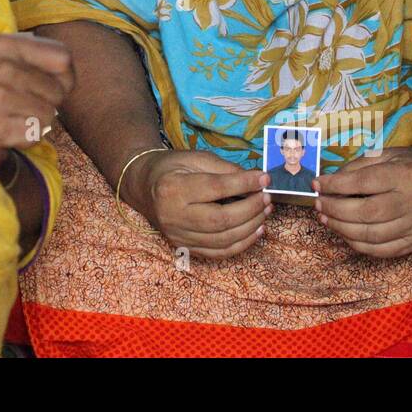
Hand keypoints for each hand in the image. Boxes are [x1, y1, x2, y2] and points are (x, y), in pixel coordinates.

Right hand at [0, 33, 71, 159]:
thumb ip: (24, 51)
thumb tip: (66, 66)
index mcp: (5, 44)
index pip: (63, 59)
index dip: (64, 77)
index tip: (53, 87)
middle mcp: (2, 65)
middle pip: (58, 91)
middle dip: (48, 103)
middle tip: (27, 109)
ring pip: (47, 116)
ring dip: (37, 123)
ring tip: (16, 121)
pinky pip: (30, 135)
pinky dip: (24, 140)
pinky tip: (9, 135)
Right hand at [124, 149, 270, 258]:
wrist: (144, 187)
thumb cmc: (171, 168)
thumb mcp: (195, 158)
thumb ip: (225, 169)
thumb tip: (256, 180)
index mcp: (172, 188)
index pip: (214, 188)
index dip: (243, 184)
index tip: (264, 178)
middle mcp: (173, 216)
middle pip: (220, 220)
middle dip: (250, 209)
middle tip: (267, 197)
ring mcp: (178, 236)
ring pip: (222, 240)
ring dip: (250, 227)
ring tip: (265, 211)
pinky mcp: (184, 248)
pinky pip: (218, 253)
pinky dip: (242, 244)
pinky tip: (255, 230)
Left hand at [315, 145, 411, 258]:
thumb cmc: (410, 165)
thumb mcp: (387, 154)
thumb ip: (358, 167)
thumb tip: (329, 182)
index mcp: (405, 175)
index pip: (363, 182)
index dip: (335, 185)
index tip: (316, 184)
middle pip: (366, 213)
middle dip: (335, 209)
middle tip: (318, 204)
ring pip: (371, 235)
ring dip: (342, 228)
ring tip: (325, 218)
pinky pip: (382, 251)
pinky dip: (358, 244)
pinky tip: (344, 233)